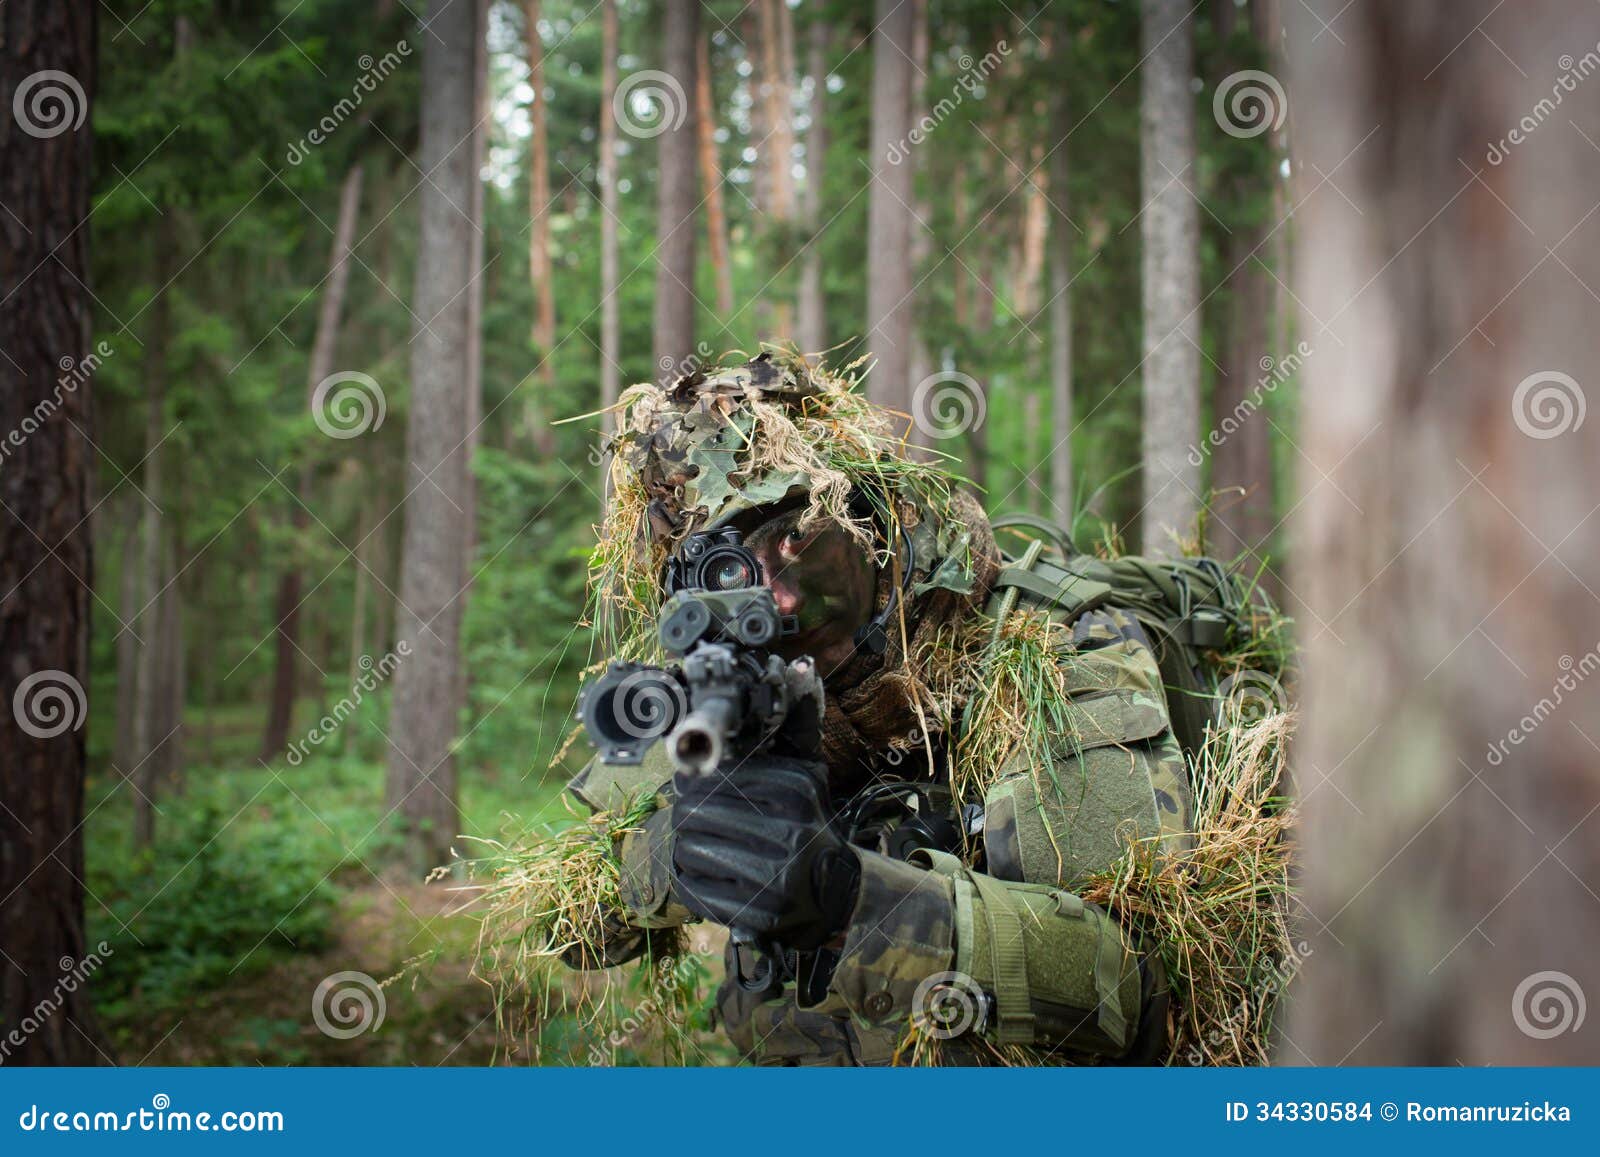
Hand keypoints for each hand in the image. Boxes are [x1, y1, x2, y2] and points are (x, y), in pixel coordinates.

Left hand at [671, 754, 858, 950]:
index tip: (693, 790)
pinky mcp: (760, 914)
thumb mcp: (790, 789)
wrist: (837, 888)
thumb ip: (742, 774)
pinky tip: (699, 875)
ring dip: (686, 848)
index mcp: (796, 796)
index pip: (717, 779)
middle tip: (690, 820)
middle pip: (695, 813)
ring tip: (698, 848)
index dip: (696, 783)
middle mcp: (788, 836)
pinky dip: (688, 880)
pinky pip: (696, 892)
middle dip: (686, 815)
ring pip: (690, 852)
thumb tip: (683, 776)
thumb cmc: (803, 830)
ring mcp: (774, 879)